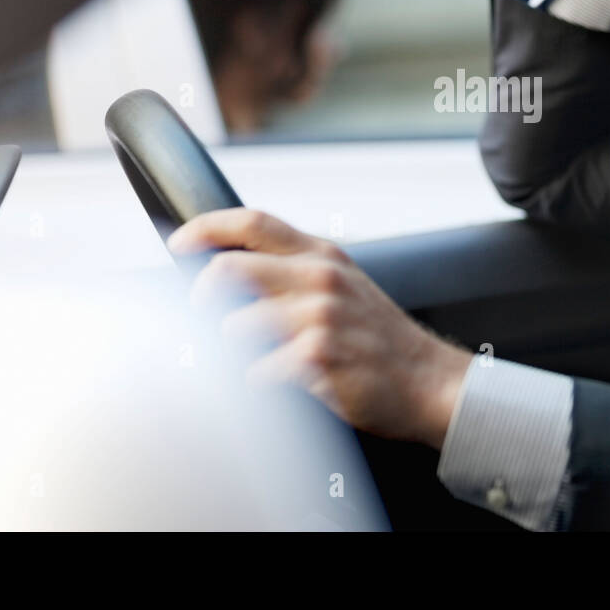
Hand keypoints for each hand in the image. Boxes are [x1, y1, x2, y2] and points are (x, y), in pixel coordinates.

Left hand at [167, 208, 472, 448]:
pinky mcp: (319, 358)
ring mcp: (321, 317)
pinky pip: (257, 371)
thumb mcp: (345, 286)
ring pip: (234, 326)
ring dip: (230, 351)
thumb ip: (296, 271)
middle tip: (198, 319)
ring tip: (252, 362)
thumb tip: (227, 271)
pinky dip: (258, 384)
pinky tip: (281, 387)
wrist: (432, 382)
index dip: (205, 228)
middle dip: (199, 296)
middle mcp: (321, 278)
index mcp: (323, 255)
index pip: (252, 221)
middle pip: (229, 269)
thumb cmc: (379, 340)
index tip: (177, 245)